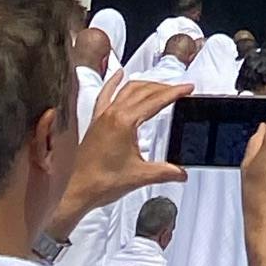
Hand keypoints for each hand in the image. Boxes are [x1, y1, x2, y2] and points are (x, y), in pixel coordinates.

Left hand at [62, 72, 189, 229]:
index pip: (156, 100)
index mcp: (125, 122)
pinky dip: (113, 83)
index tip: (188, 88)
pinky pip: (105, 95)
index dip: (175, 92)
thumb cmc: (102, 183)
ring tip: (159, 87)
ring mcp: (102, 115)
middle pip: (143, 90)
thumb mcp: (139, 176)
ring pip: (127, 89)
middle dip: (164, 88)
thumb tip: (182, 173)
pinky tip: (118, 75)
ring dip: (145, 85)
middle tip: (179, 90)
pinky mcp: (95, 122)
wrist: (76, 191)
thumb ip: (164, 172)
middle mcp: (113, 113)